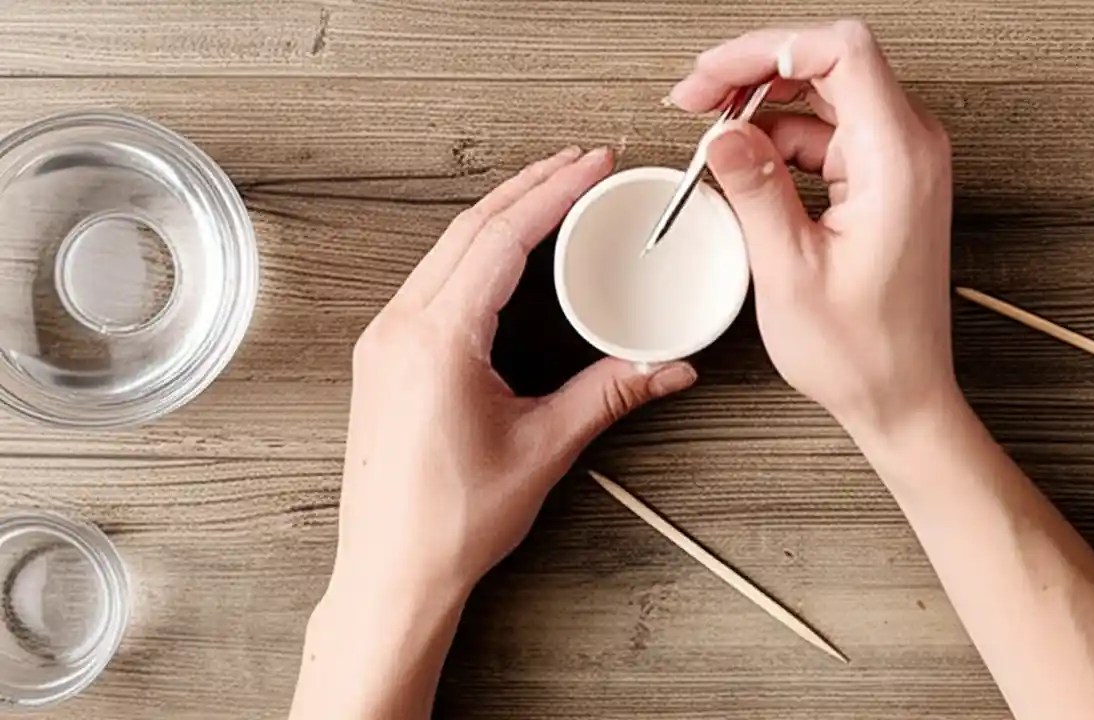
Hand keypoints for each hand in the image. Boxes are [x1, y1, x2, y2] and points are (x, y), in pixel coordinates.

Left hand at [329, 146, 696, 616]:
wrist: (390, 572)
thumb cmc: (451, 522)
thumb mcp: (544, 448)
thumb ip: (609, 393)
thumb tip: (669, 365)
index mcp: (437, 340)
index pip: (501, 239)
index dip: (553, 193)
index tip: (592, 166)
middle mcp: (400, 328)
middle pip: (469, 229)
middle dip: (529, 187)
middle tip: (582, 164)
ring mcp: (384, 341)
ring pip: (445, 250)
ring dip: (499, 214)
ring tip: (550, 193)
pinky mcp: (383, 358)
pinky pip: (430, 280)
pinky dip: (474, 251)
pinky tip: (503, 251)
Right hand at [670, 21, 956, 435]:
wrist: (902, 395)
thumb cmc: (863, 351)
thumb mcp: (789, 270)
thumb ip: (754, 189)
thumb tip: (721, 133)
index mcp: (898, 159)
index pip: (840, 52)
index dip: (767, 48)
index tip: (713, 75)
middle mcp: (910, 148)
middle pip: (829, 64)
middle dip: (755, 71)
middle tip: (696, 97)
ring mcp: (901, 162)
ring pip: (823, 99)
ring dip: (762, 108)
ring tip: (708, 136)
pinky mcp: (886, 181)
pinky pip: (829, 136)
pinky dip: (781, 142)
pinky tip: (741, 166)